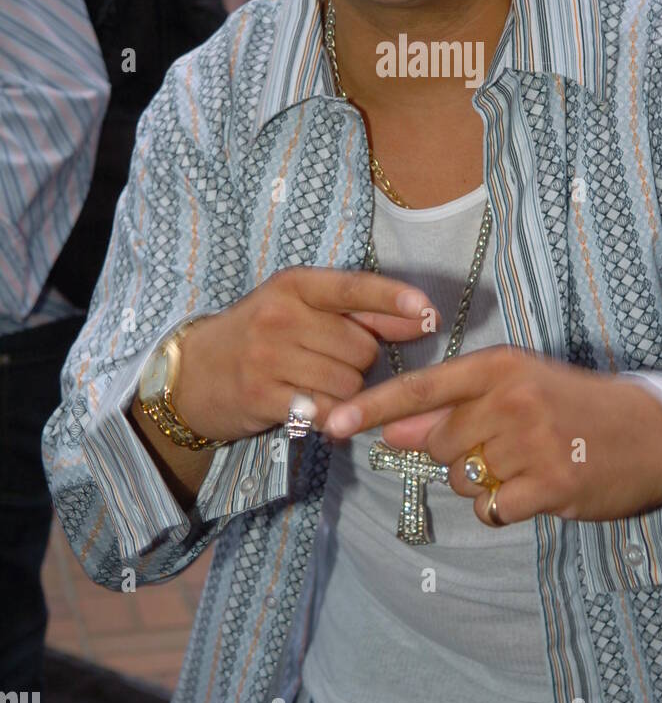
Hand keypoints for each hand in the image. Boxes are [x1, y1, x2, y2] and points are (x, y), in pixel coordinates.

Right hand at [170, 268, 439, 443]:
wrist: (192, 373)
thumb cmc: (258, 335)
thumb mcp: (297, 307)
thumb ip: (355, 310)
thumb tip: (420, 316)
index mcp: (294, 285)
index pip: (352, 287)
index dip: (393, 299)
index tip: (427, 310)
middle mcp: (281, 315)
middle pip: (360, 347)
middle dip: (361, 361)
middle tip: (332, 363)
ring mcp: (269, 356)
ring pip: (348, 383)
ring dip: (348, 392)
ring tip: (317, 384)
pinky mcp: (263, 396)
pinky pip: (326, 412)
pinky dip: (333, 417)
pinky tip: (316, 409)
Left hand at [322, 349, 661, 526]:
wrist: (655, 433)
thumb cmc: (578, 406)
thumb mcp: (518, 387)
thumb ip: (457, 406)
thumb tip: (394, 428)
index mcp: (500, 366)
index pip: (421, 387)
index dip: (373, 406)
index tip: (331, 422)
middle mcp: (511, 399)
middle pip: (438, 443)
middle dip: (455, 454)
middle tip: (504, 446)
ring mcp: (531, 443)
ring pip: (462, 479)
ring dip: (483, 481)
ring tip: (528, 463)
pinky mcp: (550, 485)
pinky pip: (491, 508)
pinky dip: (504, 507)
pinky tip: (536, 489)